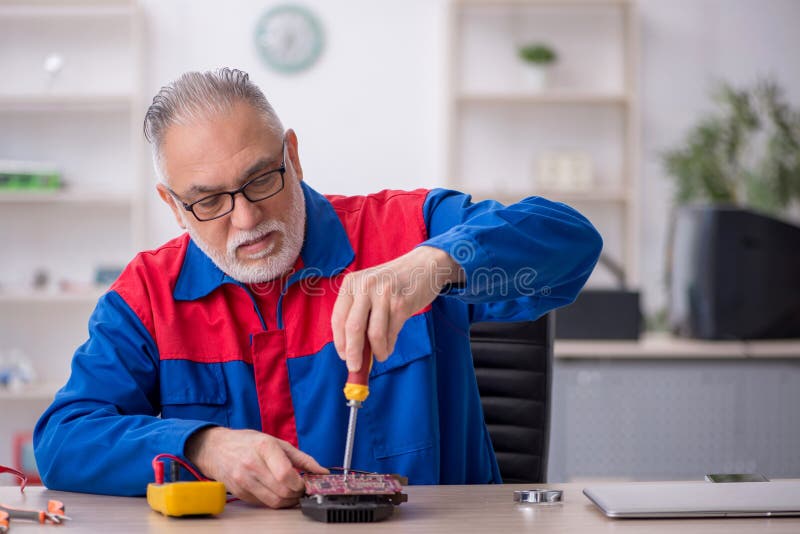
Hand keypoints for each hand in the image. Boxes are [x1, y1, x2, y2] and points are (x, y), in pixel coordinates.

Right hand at [185, 427, 328, 507]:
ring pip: (274, 501)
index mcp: (264, 447)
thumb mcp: (277, 442)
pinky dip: (274, 501)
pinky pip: (263, 503)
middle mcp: (252, 464)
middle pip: (282, 491)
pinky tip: (276, 491)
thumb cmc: (248, 442)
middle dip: (297, 494)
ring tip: (290, 491)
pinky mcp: (239, 492)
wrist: (216, 448)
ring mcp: (243, 480)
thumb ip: (302, 458)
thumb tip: (321, 472)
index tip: (305, 483)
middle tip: (300, 489)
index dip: (300, 484)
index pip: (286, 474)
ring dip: (287, 500)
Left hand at [331, 246, 463, 369]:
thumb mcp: (369, 288)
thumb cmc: (393, 282)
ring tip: (380, 356)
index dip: (340, 342)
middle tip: (355, 368)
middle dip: (353, 353)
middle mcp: (365, 286)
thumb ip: (358, 312)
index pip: (338, 318)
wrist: (424, 265)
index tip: (344, 357)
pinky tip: (388, 348)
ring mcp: (384, 294)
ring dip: (376, 352)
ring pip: (374, 334)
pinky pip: (391, 333)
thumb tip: (352, 349)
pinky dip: (388, 346)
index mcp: (351, 283)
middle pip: (353, 328)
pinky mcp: (401, 303)